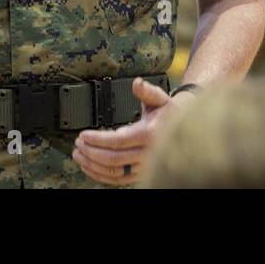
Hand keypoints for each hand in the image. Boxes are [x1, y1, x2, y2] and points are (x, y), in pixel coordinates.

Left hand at [72, 77, 191, 185]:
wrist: (186, 129)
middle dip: (91, 152)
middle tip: (78, 144)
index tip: (83, 135)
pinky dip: (101, 176)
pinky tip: (89, 167)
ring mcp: (144, 167)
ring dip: (92, 165)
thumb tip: (137, 83)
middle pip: (112, 159)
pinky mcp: (141, 174)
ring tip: (79, 155)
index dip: (97, 139)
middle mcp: (148, 155)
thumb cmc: (170, 113)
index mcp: (150, 135)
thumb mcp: (160, 98)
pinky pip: (118, 180)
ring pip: (114, 172)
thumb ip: (146, 91)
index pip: (117, 141)